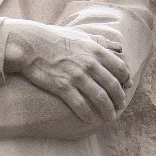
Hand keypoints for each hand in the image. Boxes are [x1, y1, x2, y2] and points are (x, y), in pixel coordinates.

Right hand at [1, 21, 130, 122]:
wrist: (30, 44)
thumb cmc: (55, 39)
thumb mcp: (81, 35)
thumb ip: (101, 42)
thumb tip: (120, 48)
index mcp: (95, 50)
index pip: (120, 68)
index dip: (125, 80)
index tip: (126, 88)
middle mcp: (89, 64)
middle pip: (113, 86)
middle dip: (119, 99)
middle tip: (120, 107)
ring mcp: (76, 76)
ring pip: (100, 98)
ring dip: (108, 111)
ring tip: (110, 118)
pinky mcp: (62, 86)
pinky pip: (80, 105)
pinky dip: (88, 115)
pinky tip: (91, 120)